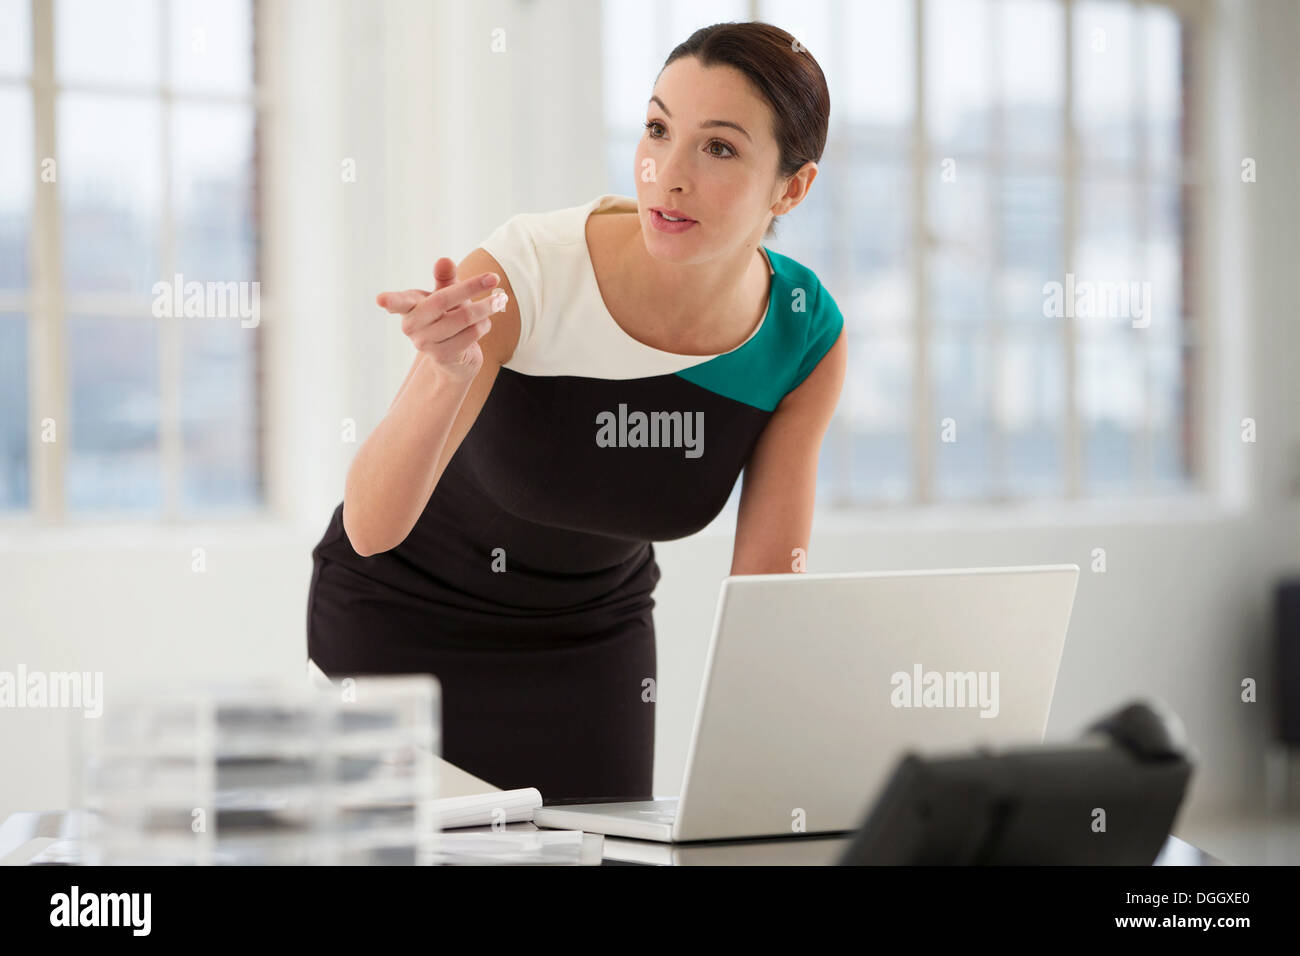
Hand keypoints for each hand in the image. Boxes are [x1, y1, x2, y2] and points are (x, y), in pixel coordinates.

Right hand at [376, 258, 508, 381]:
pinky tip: (485, 323)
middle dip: (471, 287)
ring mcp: (425, 343)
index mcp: (409, 307)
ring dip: (485, 308)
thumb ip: (445, 278)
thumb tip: (444, 260)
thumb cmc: (448, 317)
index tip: (380, 299)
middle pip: (442, 300)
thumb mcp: (446, 294)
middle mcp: (412, 326)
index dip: (390, 300)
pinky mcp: (442, 356)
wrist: (456, 357)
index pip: (398, 302)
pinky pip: (470, 335)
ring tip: (498, 302)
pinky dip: (483, 326)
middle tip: (495, 278)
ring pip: (462, 318)